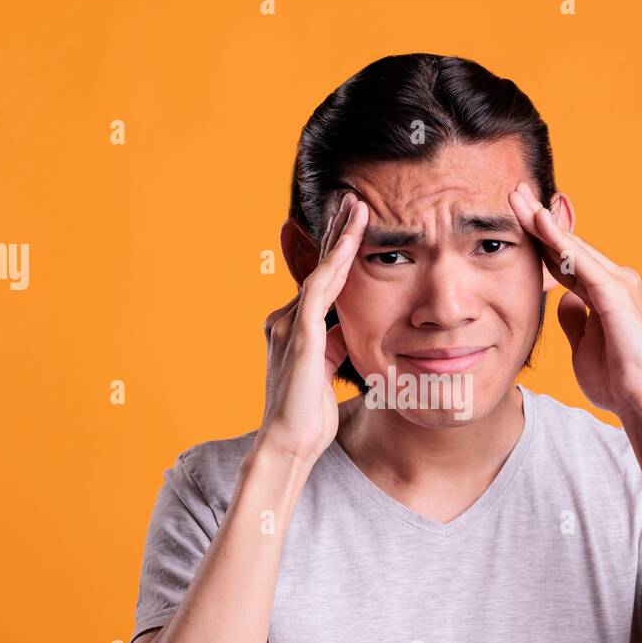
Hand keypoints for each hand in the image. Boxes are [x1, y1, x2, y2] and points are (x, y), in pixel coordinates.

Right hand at [250, 192, 368, 465]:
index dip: (334, 251)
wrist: (288, 446)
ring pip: (320, 271)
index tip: (351, 223)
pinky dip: (338, 262)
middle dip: (335, 232)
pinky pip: (321, 290)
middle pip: (316, 267)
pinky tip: (352, 240)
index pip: (319, 281)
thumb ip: (334, 344)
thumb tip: (346, 327)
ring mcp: (290, 326)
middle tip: (352, 197)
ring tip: (356, 205)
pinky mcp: (300, 337)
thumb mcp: (328, 371)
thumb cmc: (309, 417)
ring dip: (339, 237)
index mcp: (293, 328)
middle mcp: (285, 320)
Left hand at [509, 182, 641, 417]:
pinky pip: (582, 262)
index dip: (539, 239)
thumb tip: (564, 301)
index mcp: (601, 293)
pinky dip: (561, 242)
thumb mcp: (583, 344)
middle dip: (538, 219)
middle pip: (567, 244)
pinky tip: (541, 224)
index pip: (563, 259)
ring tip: (519, 198)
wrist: (640, 400)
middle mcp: (612, 281)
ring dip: (544, 222)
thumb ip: (575, 320)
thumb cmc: (615, 378)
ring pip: (573, 247)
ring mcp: (616, 284)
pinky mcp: (616, 293)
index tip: (513, 217)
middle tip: (513, 191)